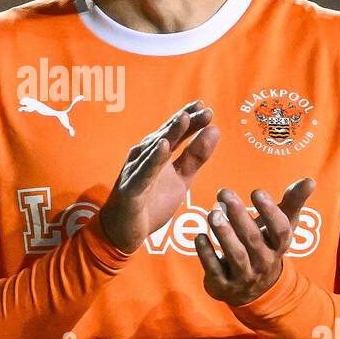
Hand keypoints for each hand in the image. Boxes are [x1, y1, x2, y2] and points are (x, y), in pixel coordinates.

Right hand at [98, 100, 219, 253]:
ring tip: (184, 118)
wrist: (125, 231)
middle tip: (204, 110)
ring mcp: (135, 172)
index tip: (206, 107)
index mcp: (157, 153)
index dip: (191, 120)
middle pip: (166, 135)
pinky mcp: (130, 189)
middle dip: (184, 121)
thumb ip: (196, 156)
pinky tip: (163, 147)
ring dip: (169, 134)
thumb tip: (214, 130)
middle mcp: (144, 157)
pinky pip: (143, 173)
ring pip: (154, 150)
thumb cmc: (151, 202)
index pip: (176, 133)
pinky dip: (153, 160)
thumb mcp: (181, 179)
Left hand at [195, 178, 315, 306]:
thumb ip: (292, 203)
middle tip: (224, 193)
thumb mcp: (281, 227)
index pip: (280, 230)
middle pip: (253, 239)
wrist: (252, 290)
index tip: (256, 192)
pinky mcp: (224, 285)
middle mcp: (264, 262)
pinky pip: (215, 270)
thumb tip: (310, 180)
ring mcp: (244, 276)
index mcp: (279, 246)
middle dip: (239, 216)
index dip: (270, 211)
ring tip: (212, 213)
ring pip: (236, 255)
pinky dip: (206, 253)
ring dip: (224, 233)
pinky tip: (199, 236)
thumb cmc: (266, 246)